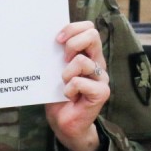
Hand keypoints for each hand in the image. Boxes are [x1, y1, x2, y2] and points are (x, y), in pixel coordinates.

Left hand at [44, 21, 108, 150]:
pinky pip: (80, 82)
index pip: (88, 28)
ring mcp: (101, 77)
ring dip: (66, 74)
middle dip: (72, 44)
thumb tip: (48, 37)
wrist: (63, 123)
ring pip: (82, 61)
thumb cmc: (57, 95)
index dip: (72, 28)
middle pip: (92, 35)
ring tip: (64, 85)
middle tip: (63, 59)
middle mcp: (97, 62)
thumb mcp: (55, 69)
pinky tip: (69, 96)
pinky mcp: (102, 93)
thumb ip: (58, 54)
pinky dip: (69, 89)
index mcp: (88, 54)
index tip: (57, 40)